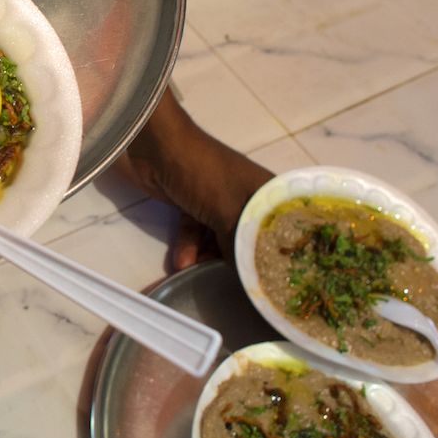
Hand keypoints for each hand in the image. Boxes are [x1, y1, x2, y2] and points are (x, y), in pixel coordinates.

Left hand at [115, 89, 272, 270]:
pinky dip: (189, 246)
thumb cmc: (203, 175)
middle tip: (232, 290)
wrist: (157, 147)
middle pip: (248, 239)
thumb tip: (252, 283)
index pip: (281, 233)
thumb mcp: (229, 213)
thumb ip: (242, 248)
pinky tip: (180, 263)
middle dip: (238, 263)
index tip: (275, 286)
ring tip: (197, 276)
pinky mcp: (193, 204)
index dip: (279, 259)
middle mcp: (247, 199)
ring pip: (218, 238)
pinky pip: (196, 232)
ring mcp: (218, 201)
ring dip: (206, 258)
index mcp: (266, 196)